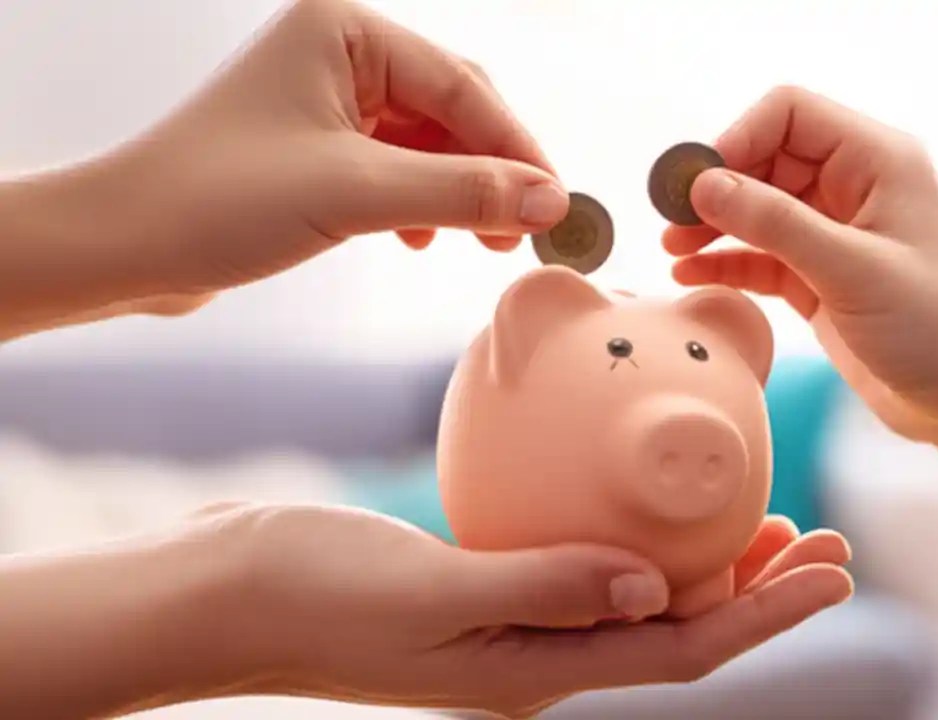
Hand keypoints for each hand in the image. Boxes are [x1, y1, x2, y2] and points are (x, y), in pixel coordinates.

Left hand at [90, 0, 566, 303]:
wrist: (125, 245)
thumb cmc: (217, 200)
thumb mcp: (356, 194)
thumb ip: (461, 193)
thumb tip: (552, 200)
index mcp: (346, 30)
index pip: (462, 86)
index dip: (516, 150)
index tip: (557, 205)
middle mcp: (339, 52)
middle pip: (453, 108)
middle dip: (491, 170)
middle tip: (523, 229)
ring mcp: (328, 98)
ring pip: (430, 140)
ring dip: (461, 190)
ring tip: (481, 241)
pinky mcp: (318, 145)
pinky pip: (399, 164)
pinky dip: (422, 201)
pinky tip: (420, 238)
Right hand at [194, 504, 850, 717]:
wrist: (220, 594)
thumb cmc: (309, 592)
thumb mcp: (428, 590)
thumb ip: (542, 587)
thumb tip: (652, 590)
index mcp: (533, 672)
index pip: (679, 650)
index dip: (764, 613)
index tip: (833, 569)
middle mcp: (534, 657)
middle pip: (674, 628)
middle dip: (756, 589)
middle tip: (826, 539)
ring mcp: (508, 623)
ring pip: (634, 596)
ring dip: (702, 562)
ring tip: (764, 518)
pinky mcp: (481, 583)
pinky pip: (579, 562)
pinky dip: (627, 533)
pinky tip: (637, 494)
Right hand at [664, 86, 937, 441]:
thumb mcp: (853, 270)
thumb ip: (777, 224)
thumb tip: (705, 185)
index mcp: (879, 160)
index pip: (790, 114)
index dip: (738, 139)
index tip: (698, 184)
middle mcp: (857, 186)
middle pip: (765, 159)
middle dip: (717, 187)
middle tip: (670, 220)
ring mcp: (838, 233)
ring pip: (759, 209)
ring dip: (715, 224)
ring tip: (672, 247)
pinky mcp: (824, 278)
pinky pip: (764, 255)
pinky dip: (728, 261)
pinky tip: (691, 273)